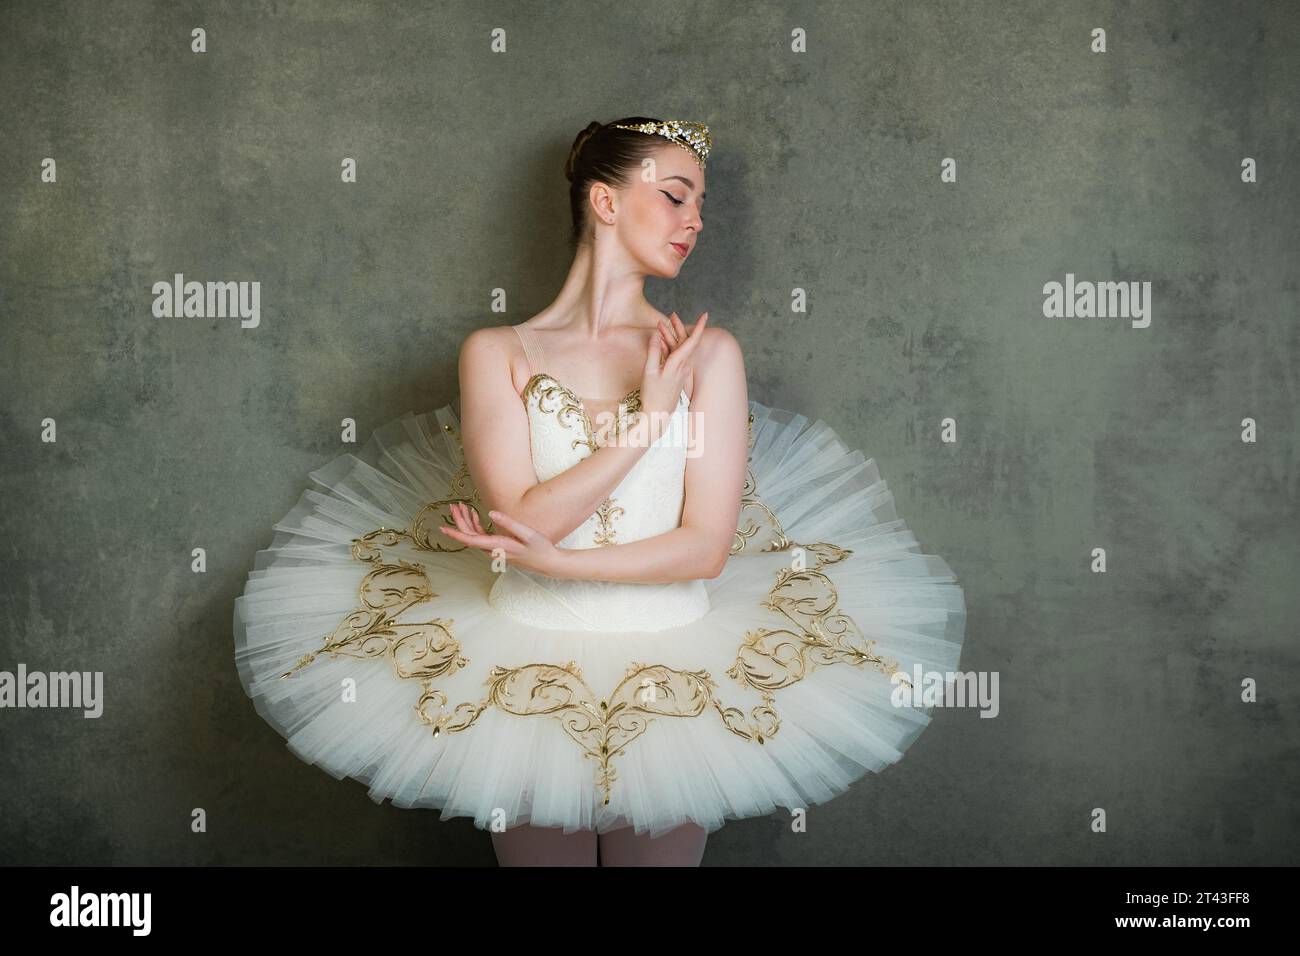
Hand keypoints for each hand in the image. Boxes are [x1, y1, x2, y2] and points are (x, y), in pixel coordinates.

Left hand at [439, 502, 564, 576]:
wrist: (548, 563)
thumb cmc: (540, 548)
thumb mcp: (528, 534)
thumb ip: (509, 523)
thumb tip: (491, 513)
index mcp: (499, 546)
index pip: (471, 540)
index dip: (456, 533)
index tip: (443, 528)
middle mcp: (493, 551)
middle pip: (470, 536)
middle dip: (460, 521)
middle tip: (454, 505)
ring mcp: (495, 551)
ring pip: (474, 537)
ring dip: (467, 522)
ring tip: (461, 506)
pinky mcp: (499, 549)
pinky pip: (481, 538)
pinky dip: (476, 526)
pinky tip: (475, 515)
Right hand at [641, 310, 707, 419]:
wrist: (658, 414)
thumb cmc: (652, 394)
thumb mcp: (649, 372)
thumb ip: (653, 351)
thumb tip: (657, 334)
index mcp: (678, 364)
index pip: (692, 341)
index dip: (699, 327)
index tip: (705, 315)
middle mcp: (684, 367)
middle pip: (688, 342)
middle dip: (681, 327)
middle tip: (673, 315)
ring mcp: (683, 371)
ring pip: (683, 348)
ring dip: (675, 336)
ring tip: (663, 326)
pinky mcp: (680, 375)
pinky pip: (679, 356)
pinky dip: (672, 346)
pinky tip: (663, 343)